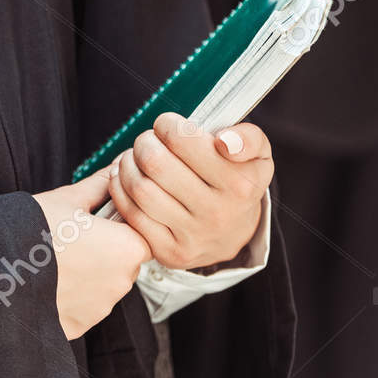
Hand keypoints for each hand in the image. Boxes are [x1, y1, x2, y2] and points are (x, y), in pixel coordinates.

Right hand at [32, 170, 150, 339]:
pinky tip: (50, 276)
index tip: (98, 216)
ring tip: (56, 254)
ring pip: (103, 282)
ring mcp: (101, 308)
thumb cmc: (34, 229)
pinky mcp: (80, 325)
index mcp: (127, 247)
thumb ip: (101, 184)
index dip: (120, 222)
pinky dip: (72, 292)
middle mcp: (122, 283)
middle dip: (105, 246)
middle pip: (123, 259)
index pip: (140, 233)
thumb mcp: (68, 199)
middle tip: (73, 232)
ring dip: (88, 270)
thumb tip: (117, 167)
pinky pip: (84, 304)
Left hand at [105, 113, 271, 270]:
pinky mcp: (170, 252)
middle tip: (148, 141)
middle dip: (144, 142)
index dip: (167, 124)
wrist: (235, 233)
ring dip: (128, 164)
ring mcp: (192, 236)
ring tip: (135, 158)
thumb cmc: (238, 181)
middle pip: (155, 162)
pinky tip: (126, 178)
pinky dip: (120, 190)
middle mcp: (217, 213)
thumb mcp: (257, 155)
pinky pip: (132, 215)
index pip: (182, 139)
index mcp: (239, 184)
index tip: (168, 126)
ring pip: (140, 188)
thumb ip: (248, 138)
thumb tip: (225, 142)